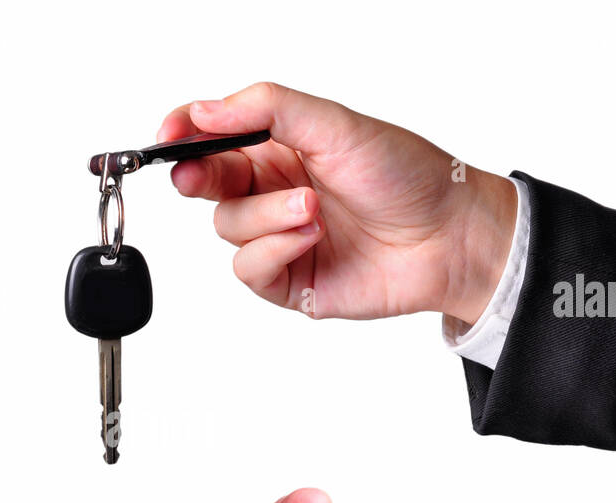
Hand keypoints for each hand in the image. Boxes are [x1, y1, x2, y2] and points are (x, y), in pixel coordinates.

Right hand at [158, 82, 516, 323]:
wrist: (448, 236)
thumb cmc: (405, 175)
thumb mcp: (334, 124)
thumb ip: (266, 109)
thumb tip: (204, 111)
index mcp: (279, 146)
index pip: (213, 136)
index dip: (184, 133)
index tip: (168, 135)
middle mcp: (273, 190)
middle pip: (207, 183)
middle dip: (199, 176)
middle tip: (197, 173)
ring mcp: (279, 236)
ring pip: (228, 228)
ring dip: (266, 216)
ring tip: (313, 208)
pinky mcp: (288, 280)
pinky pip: (248, 268)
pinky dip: (273, 250)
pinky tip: (310, 236)